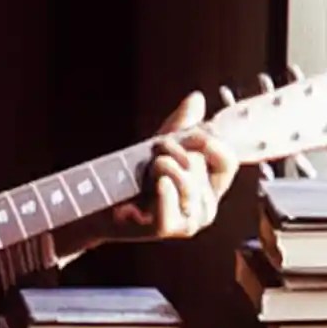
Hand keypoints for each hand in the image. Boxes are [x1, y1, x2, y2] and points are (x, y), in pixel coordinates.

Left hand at [102, 91, 237, 242]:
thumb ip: (182, 124)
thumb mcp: (161, 146)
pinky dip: (163, 190)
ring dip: (162, 165)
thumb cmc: (133, 177)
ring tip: (148, 168)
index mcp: (211, 188)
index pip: (228, 160)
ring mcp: (188, 223)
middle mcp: (205, 208)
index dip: (209, 141)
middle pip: (200, 164)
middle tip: (154, 152)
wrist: (99, 205)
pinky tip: (156, 183)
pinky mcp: (167, 230)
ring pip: (186, 181)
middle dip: (175, 149)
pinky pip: (172, 205)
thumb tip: (196, 97)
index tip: (187, 133)